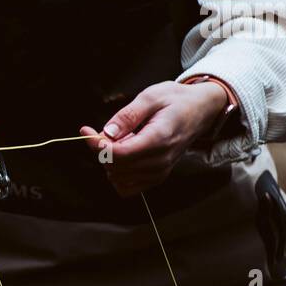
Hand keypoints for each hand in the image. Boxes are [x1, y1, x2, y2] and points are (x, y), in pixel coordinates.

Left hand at [79, 80, 229, 196]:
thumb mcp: (150, 97)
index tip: (86, 131)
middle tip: (107, 131)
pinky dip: (119, 174)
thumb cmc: (176, 100)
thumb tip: (106, 133)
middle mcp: (161, 161)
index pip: (120, 154)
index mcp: (159, 139)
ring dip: (111, 161)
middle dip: (102, 150)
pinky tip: (125, 155)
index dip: (97, 145)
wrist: (200, 110)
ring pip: (119, 178)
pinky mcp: (157, 177)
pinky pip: (128, 187)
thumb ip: (127, 116)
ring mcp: (160, 172)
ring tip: (123, 140)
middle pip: (116, 167)